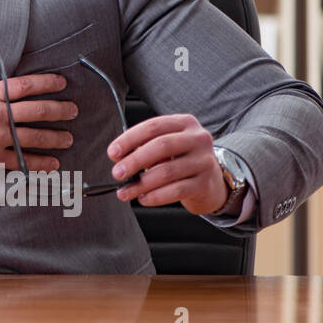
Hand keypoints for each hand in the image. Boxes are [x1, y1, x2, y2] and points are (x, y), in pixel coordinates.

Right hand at [0, 32, 77, 186]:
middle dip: (59, 110)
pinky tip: (52, 164)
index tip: (61, 83)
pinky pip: (20, 161)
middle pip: (36, 111)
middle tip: (73, 111)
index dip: (45, 83)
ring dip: (55, 137)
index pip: (22, 86)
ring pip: (33, 137)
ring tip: (69, 138)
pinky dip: (39, 163)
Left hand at [107, 113, 228, 214]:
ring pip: (167, 171)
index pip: (153, 126)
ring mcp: (205, 161)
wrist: (210, 181)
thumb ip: (143, 147)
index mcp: (184, 123)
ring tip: (125, 192)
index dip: (130, 139)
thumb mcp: (165, 147)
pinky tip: (143, 198)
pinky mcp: (205, 183)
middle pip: (161, 146)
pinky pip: (177, 190)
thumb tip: (118, 158)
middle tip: (117, 173)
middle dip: (134, 161)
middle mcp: (198, 139)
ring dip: (141, 184)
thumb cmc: (179, 160)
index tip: (113, 153)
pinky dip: (156, 196)